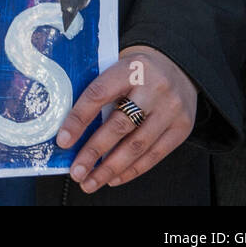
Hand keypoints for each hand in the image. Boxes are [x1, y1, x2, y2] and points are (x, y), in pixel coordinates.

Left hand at [55, 45, 196, 193]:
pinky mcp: (182, 127)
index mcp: (130, 68)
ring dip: (111, 168)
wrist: (178, 65)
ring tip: (91, 181)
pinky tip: (114, 177)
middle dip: (94, 152)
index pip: (98, 94)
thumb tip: (69, 124)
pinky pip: (155, 154)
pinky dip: (133, 169)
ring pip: (137, 145)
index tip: (63, 140)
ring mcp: (170, 110)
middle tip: (76, 170)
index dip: (78, 119)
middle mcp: (153, 89)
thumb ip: (98, 89)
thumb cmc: (137, 69)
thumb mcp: (117, 67)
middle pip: (119, 125)